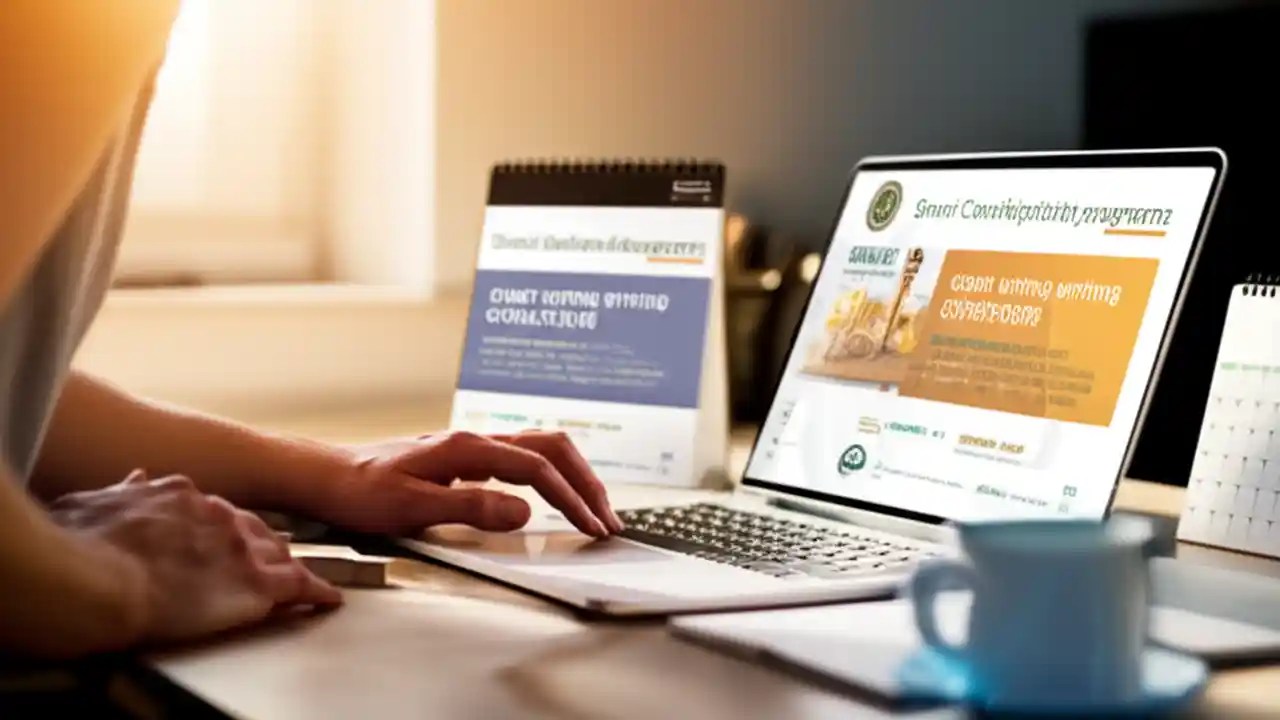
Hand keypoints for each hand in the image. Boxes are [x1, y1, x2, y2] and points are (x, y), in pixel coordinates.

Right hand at [50, 470, 341, 645]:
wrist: (96, 582)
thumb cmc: (82, 548)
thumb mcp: (92, 505)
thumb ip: (121, 492)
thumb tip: (137, 478)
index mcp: (181, 495)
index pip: (214, 512)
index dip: (221, 530)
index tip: (222, 539)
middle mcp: (218, 513)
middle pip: (253, 528)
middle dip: (260, 544)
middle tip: (264, 561)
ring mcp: (241, 546)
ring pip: (278, 553)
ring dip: (287, 567)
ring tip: (301, 581)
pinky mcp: (255, 583)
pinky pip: (299, 585)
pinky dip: (317, 591)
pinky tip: (327, 599)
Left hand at [316, 430, 624, 538]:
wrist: (329, 475)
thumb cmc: (361, 491)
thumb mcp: (411, 506)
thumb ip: (469, 506)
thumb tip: (523, 511)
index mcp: (467, 448)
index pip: (537, 469)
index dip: (570, 499)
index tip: (591, 528)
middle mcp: (476, 440)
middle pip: (552, 448)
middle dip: (586, 482)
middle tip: (608, 519)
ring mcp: (474, 447)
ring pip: (542, 448)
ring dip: (574, 475)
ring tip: (595, 506)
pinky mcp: (468, 458)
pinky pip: (526, 456)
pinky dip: (554, 473)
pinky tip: (557, 493)